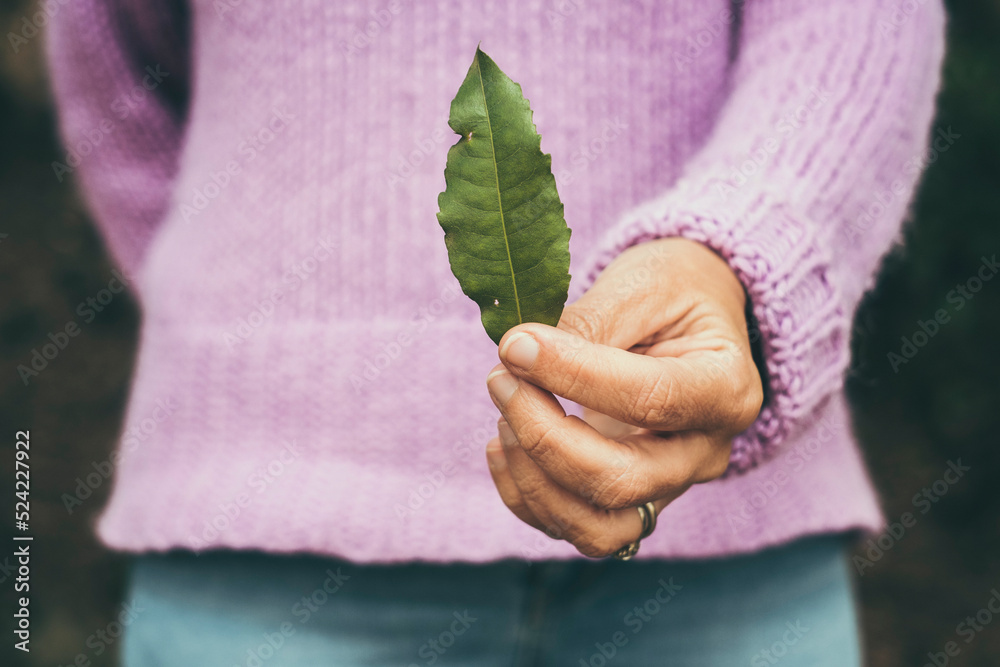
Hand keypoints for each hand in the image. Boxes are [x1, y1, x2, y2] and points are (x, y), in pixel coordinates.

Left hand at [484, 237, 763, 557]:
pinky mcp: (632, 502)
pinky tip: (504, 444)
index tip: (516, 345)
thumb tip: (522, 356)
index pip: (650, 400)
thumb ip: (591, 323)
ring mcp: (669, 486)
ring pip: (598, 528)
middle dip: (543, 437)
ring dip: (533, 479)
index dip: (573, 376)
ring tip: (503, 416)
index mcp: (725, 389)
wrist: (692, 319)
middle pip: (620, 481)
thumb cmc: (672, 293)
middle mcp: (704, 452)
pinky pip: (576, 530)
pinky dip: (526, 497)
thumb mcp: (643, 285)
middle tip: (501, 378)